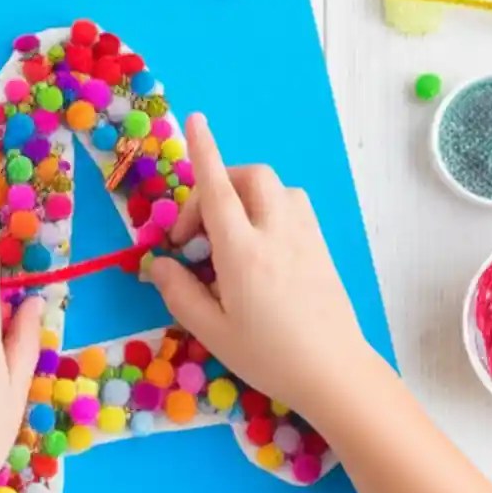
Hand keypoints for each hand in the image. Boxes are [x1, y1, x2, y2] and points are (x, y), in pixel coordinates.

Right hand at [148, 113, 373, 411]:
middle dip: (219, 184)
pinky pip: (293, 207)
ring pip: (275, 188)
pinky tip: (260, 248)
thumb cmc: (267, 356)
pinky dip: (269, 210)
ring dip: (247, 196)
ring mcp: (305, 237)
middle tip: (198, 233)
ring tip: (230, 236)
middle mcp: (276, 233)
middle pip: (250, 177)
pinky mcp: (321, 248)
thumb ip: (179, 292)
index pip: (217, 188)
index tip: (194, 119)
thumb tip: (158, 263)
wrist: (334, 373)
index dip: (203, 150)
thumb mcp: (211, 331)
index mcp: (243, 251)